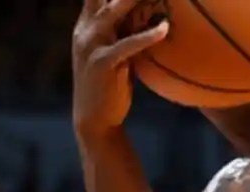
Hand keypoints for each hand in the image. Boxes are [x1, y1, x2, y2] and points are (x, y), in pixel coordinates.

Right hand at [72, 0, 168, 137]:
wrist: (95, 119)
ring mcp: (92, 46)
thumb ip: (127, 32)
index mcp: (87, 25)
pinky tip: (164, 28)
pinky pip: (127, 45)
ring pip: (113, 13)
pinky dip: (146, 36)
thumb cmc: (112, 85)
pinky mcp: (103, 63)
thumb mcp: (119, 54)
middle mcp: (86, 30)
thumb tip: (153, 16)